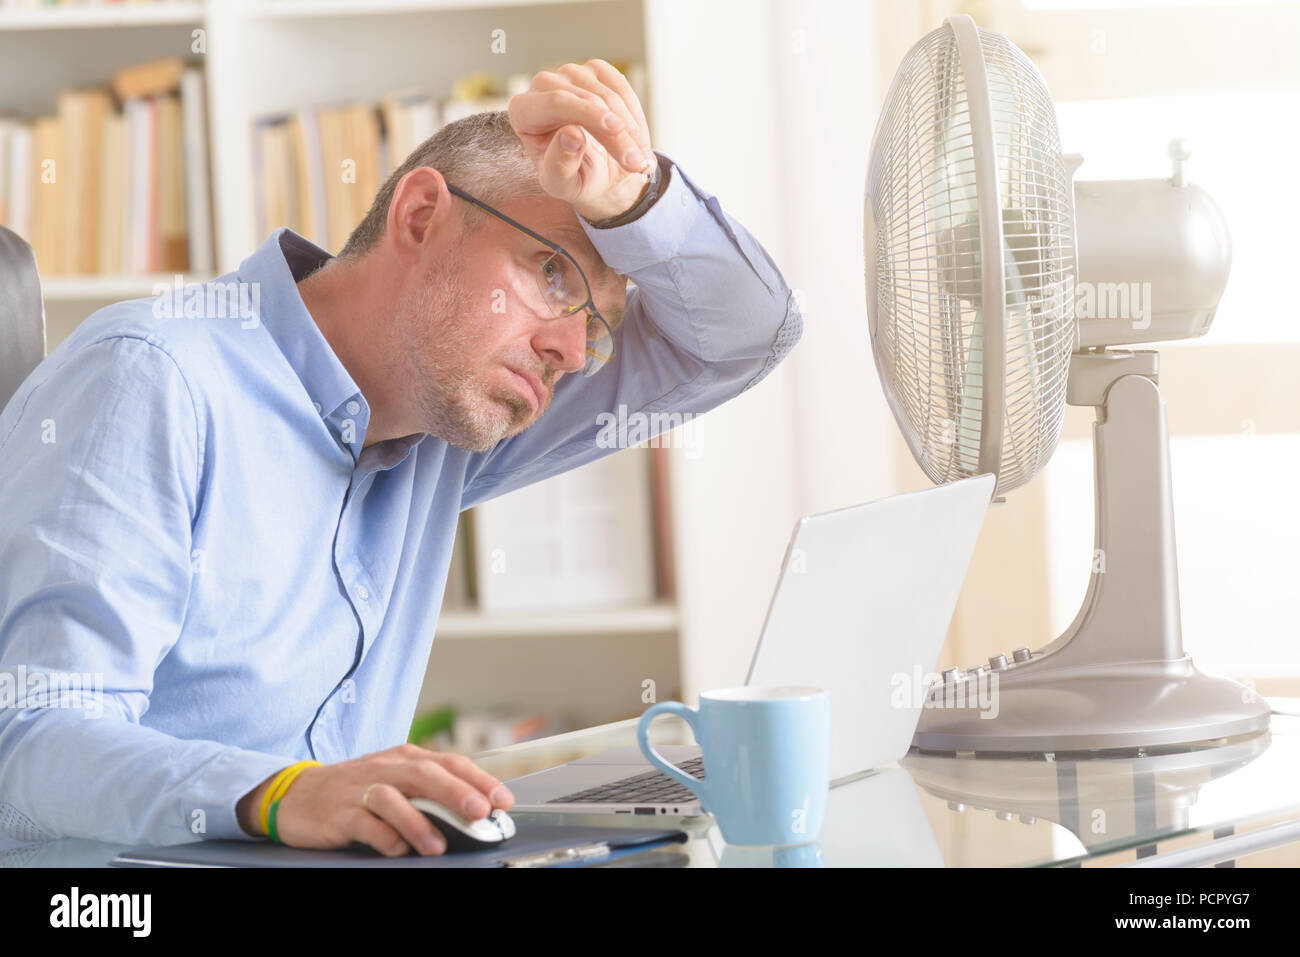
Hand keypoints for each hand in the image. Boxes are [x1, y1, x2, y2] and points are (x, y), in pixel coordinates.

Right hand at [237, 743, 514, 855]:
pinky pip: (364, 823)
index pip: (449, 762)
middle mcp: (387, 768)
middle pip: (425, 774)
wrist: (297, 793)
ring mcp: (362, 789)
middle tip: (480, 812)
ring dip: (419, 821)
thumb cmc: (357, 788)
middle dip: (457, 792)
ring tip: (438, 844)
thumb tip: (476, 811)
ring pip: (394, 798)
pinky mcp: (340, 813)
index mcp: (406, 758)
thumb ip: (429, 791)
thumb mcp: (396, 780)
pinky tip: (398, 849)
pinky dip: (384, 836)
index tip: (502, 800)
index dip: (479, 780)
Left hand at [508, 59, 655, 222]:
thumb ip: (560, 165)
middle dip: (617, 133)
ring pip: (608, 95)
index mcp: (523, 111)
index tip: (616, 129)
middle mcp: (543, 86)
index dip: (588, 114)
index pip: (555, 102)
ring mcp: (570, 74)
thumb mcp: (563, 185)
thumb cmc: (572, 178)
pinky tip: (637, 140)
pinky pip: (621, 87)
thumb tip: (571, 134)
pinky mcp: (595, 70)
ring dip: (630, 130)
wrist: (594, 171)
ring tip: (640, 161)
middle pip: (587, 100)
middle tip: (637, 164)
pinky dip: (634, 114)